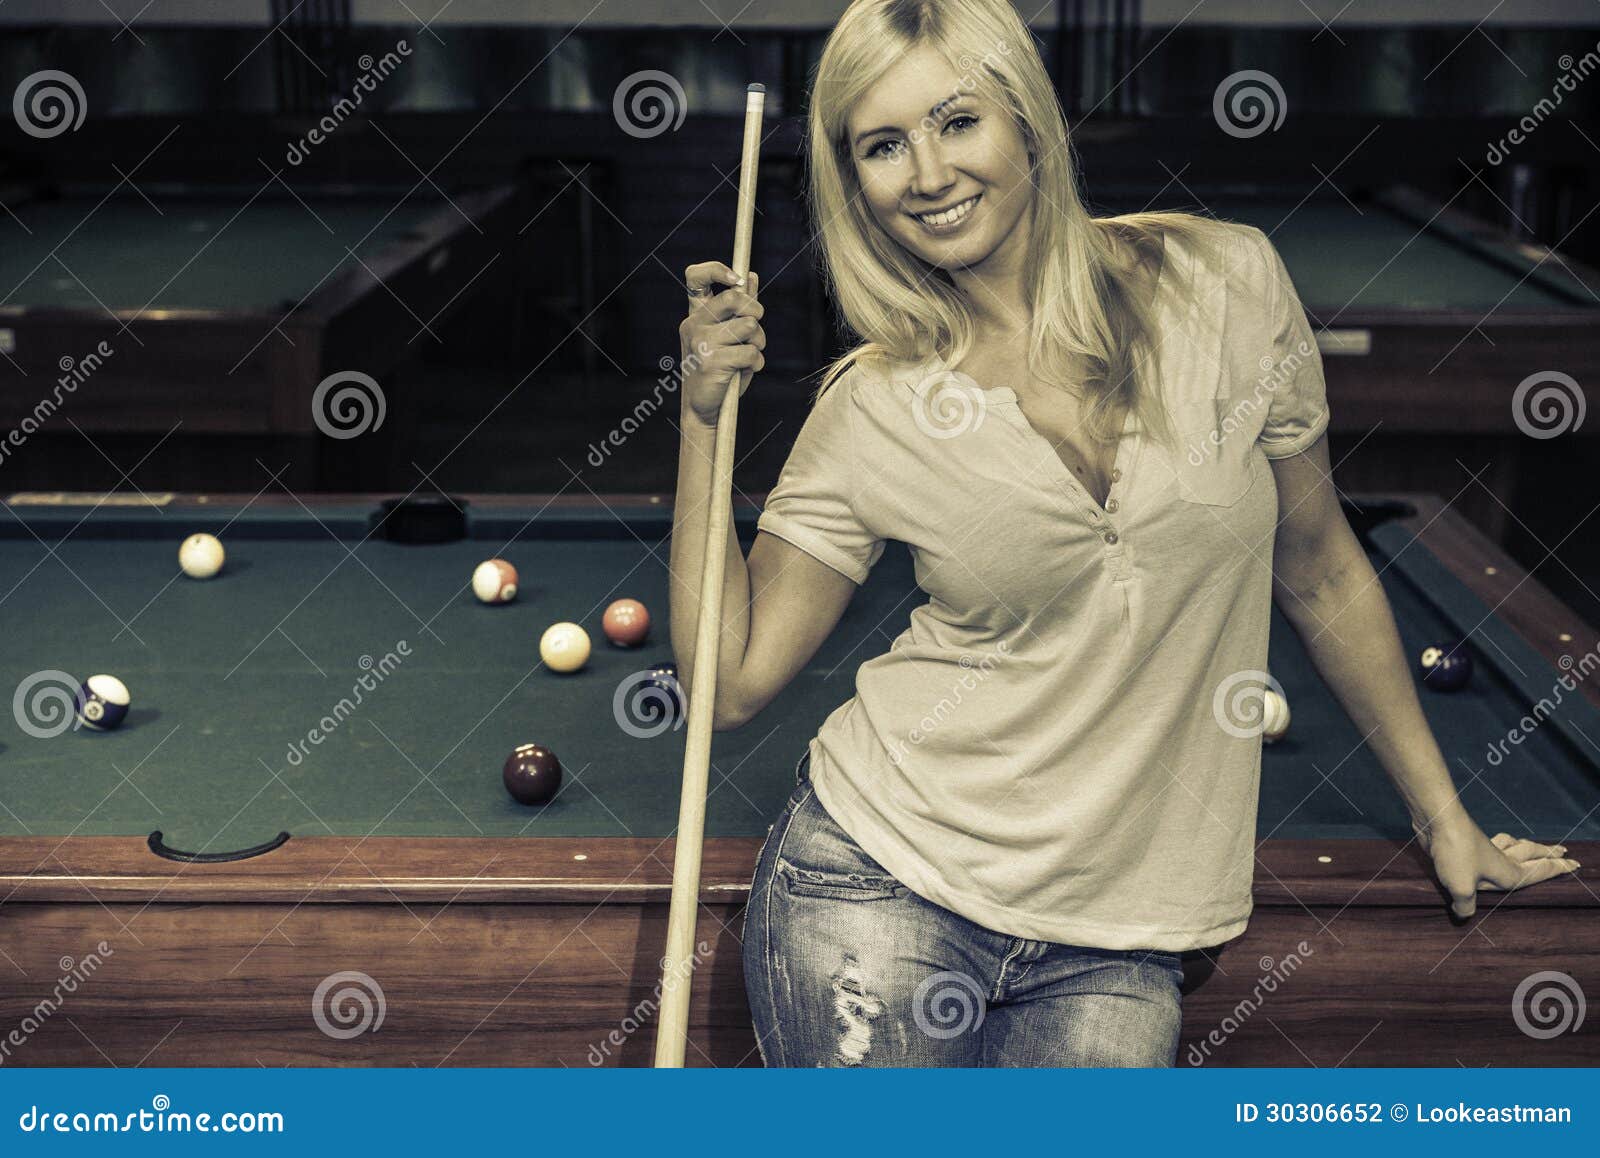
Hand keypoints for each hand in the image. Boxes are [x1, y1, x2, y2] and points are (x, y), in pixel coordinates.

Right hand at [679, 263, 763, 424]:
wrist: (703, 409)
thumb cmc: (719, 371)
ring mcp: (701, 343)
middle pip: (735, 298)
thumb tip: (751, 277)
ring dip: (758, 342)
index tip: (737, 279)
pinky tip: (746, 371)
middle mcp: (695, 325)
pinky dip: (756, 363)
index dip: (717, 269)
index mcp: (696, 316)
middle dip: (755, 310)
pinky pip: (750, 352)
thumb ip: (738, 308)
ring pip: (748, 326)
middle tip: (756, 324)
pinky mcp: (711, 362)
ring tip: (750, 355)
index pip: (696, 276)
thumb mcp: (727, 337)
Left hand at [1415, 812, 1579, 917]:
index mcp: (1508, 871)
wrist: (1437, 819)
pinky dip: (1503, 842)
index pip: (1539, 872)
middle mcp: (1502, 857)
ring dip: (1527, 846)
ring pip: (1513, 846)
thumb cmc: (1455, 853)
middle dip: (1548, 854)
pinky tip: (1497, 842)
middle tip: (1563, 851)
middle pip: (1531, 854)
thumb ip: (1466, 906)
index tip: (1574, 864)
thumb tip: (1464, 914)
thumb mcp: (1461, 888)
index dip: (1557, 870)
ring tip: (1533, 846)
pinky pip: (1494, 843)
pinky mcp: (1469, 841)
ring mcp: (1485, 847)